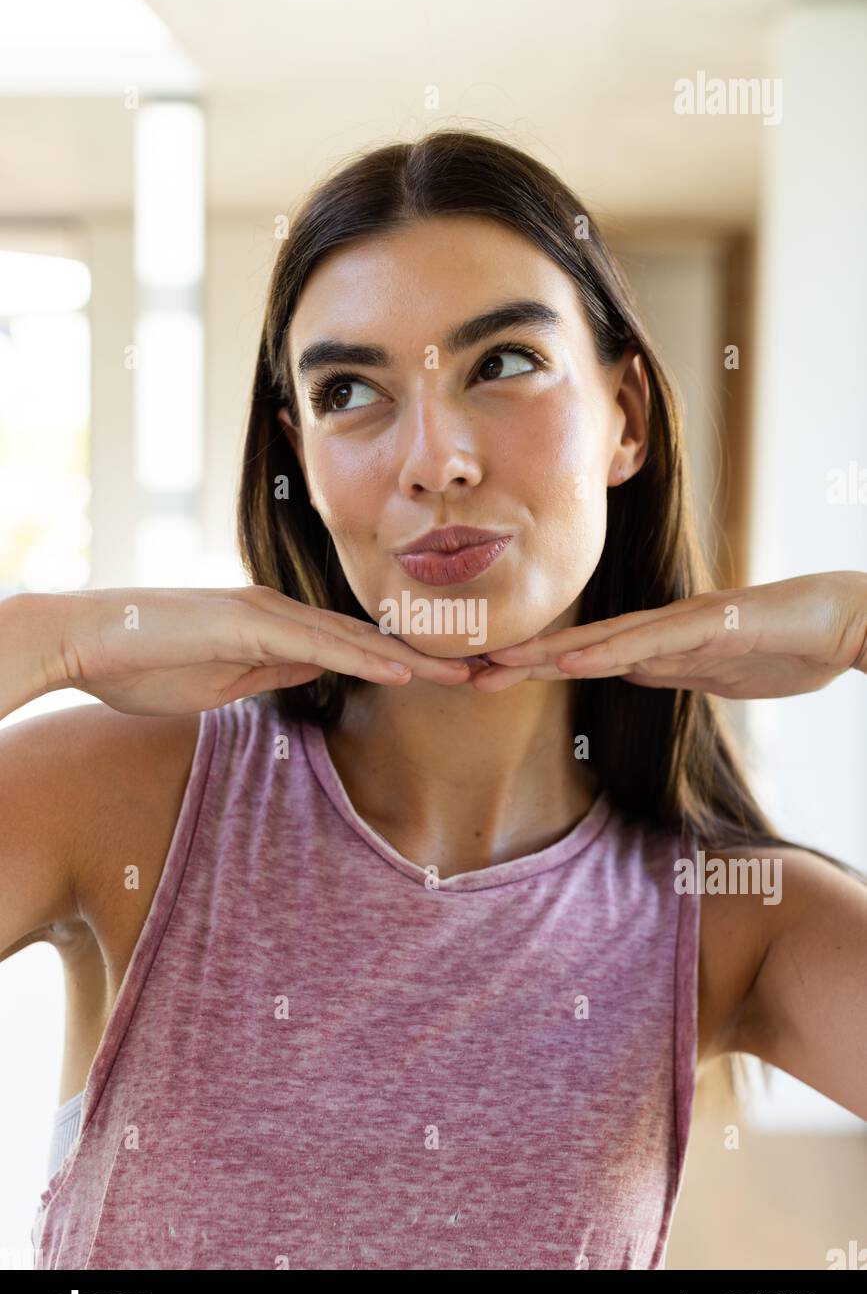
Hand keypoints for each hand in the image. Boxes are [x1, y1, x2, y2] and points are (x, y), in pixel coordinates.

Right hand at [35, 585, 469, 715]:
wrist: (85, 639)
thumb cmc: (144, 663)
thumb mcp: (225, 680)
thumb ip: (275, 670)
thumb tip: (321, 671)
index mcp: (278, 627)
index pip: (357, 647)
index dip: (410, 664)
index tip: (456, 681)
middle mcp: (281, 612)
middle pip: (371, 637)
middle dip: (431, 657)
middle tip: (488, 673)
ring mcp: (265, 612)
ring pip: (355, 637)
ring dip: (414, 659)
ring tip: (467, 675)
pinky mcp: (245, 621)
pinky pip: (315, 644)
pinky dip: (362, 658)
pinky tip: (402, 672)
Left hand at [470, 571, 866, 698]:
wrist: (843, 622)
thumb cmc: (785, 645)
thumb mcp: (712, 673)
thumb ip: (668, 670)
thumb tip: (624, 674)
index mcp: (660, 643)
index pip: (585, 657)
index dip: (533, 667)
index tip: (484, 678)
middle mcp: (661, 628)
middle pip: (578, 645)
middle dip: (520, 660)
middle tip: (462, 672)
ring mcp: (683, 625)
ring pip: (603, 640)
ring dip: (546, 654)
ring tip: (496, 664)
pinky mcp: (711, 626)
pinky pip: (649, 643)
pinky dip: (606, 653)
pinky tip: (568, 661)